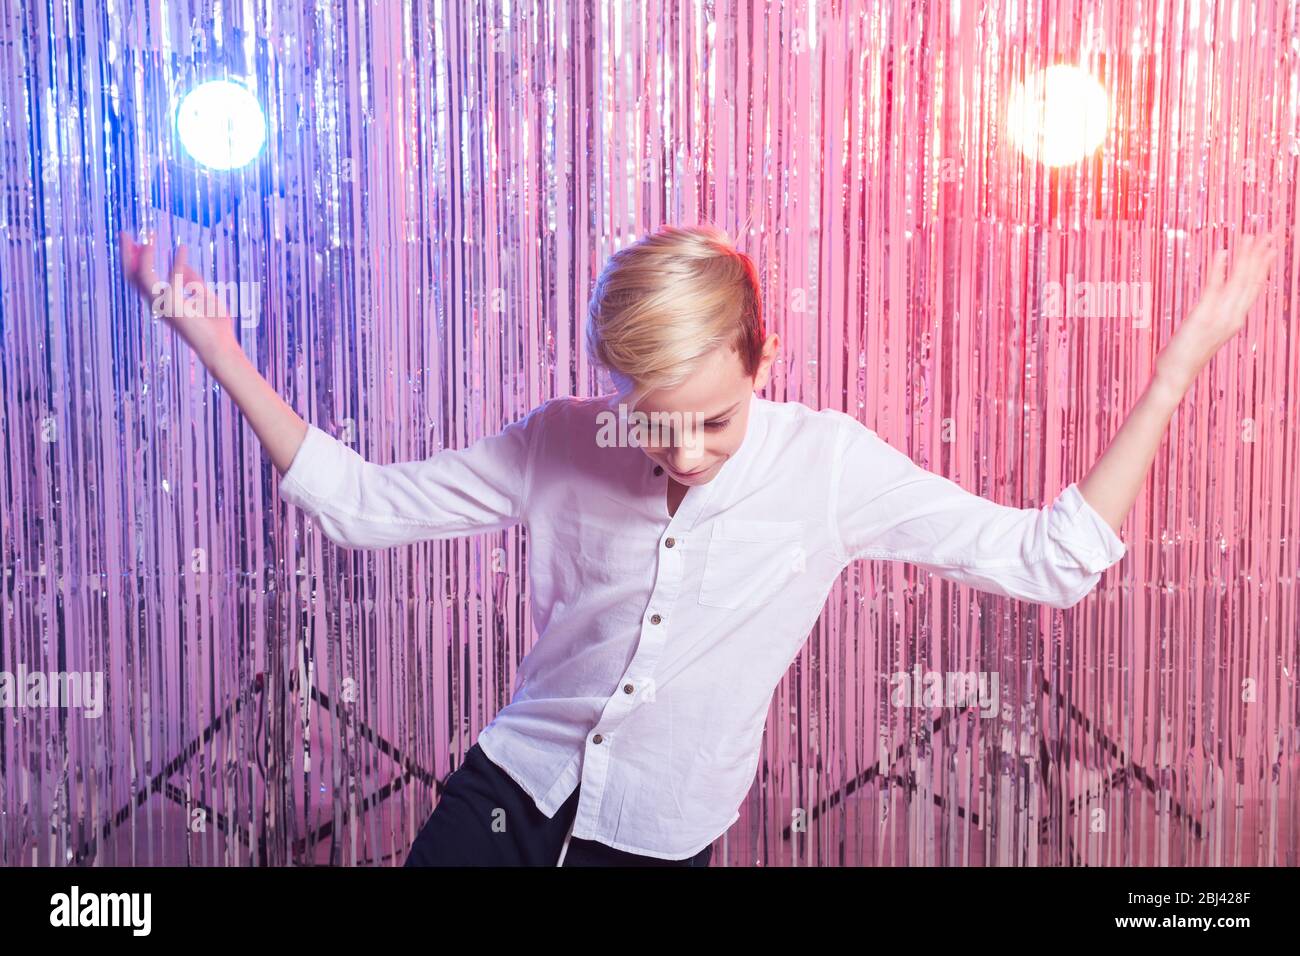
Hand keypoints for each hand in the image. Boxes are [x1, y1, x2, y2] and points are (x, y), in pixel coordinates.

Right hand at [119, 230, 237, 362]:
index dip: (138, 259)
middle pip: (132, 275)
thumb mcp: (204, 296)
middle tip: (124, 234)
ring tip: (149, 236)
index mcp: (163, 302)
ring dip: (143, 254)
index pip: (142, 278)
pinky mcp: (174, 306)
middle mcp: (158, 304)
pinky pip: (170, 278)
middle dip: (127, 254)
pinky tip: (182, 248)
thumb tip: (184, 264)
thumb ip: (193, 281)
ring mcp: (163, 305)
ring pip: (140, 275)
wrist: (221, 346)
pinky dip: (176, 262)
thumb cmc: (215, 327)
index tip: (142, 241)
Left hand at [1154, 231, 1279, 396]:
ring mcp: (1219, 317)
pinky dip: (1219, 269)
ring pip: (1237, 281)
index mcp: (1235, 320)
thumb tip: (1218, 302)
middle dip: (1260, 256)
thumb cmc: (1187, 354)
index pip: (1254, 288)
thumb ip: (1217, 316)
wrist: (1176, 375)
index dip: (1264, 267)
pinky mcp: (1202, 317)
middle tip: (1268, 234)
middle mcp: (1233, 317)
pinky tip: (1222, 252)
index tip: (1270, 248)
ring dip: (1244, 257)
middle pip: (1251, 281)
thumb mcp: (1208, 332)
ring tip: (1248, 236)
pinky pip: (1213, 288)